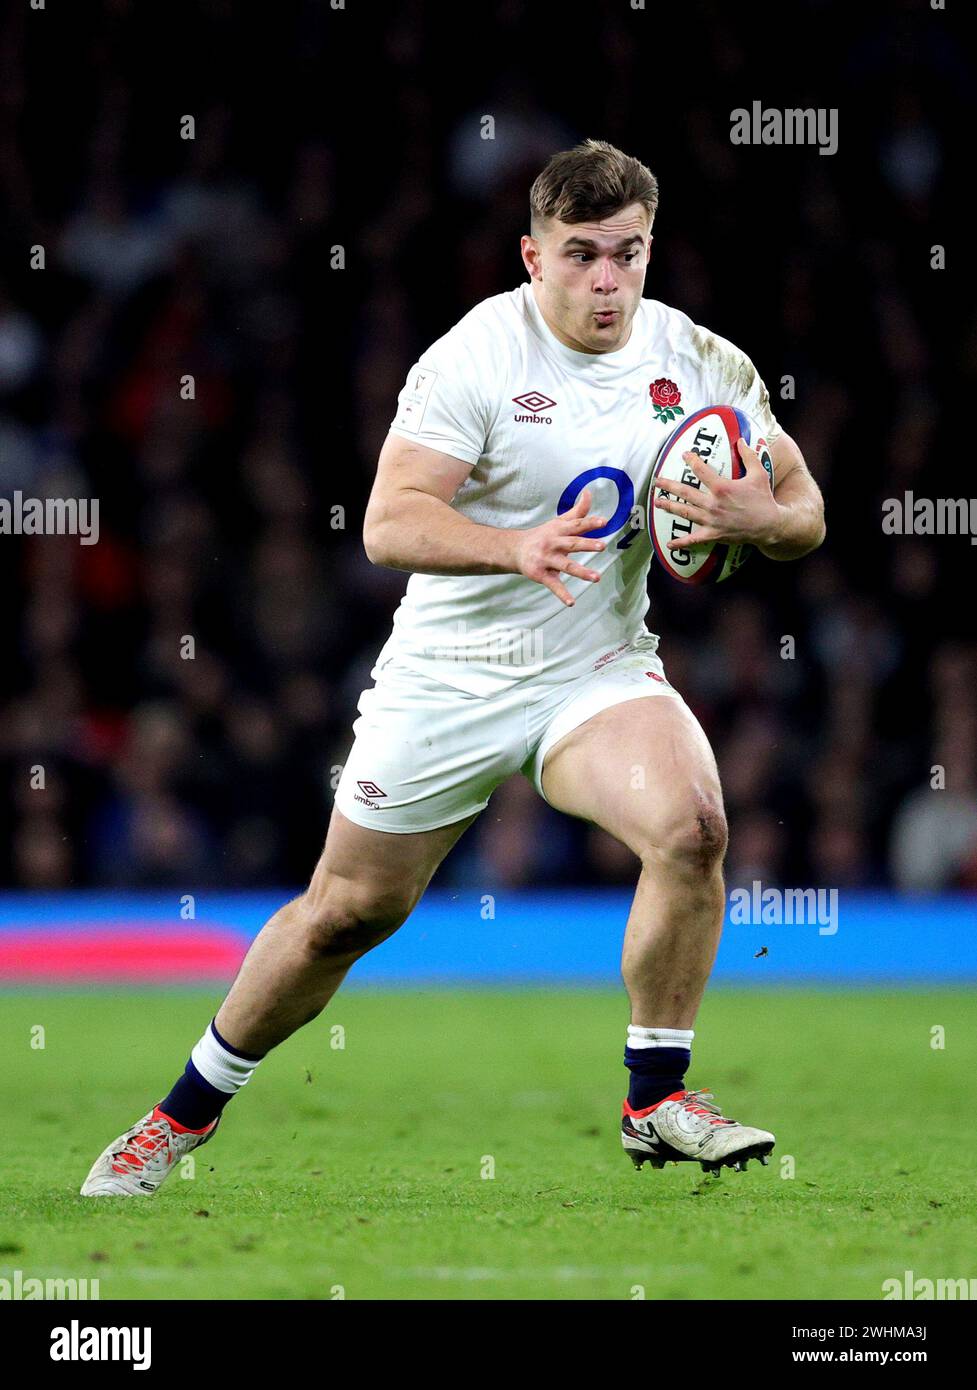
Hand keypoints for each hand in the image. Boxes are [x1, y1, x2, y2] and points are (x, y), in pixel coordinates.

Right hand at [514, 487, 606, 606]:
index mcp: (558, 531)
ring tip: (597, 578)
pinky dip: (562, 594)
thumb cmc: (543, 536)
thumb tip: (589, 492)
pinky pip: (553, 585)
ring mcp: (546, 560)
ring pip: (565, 566)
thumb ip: (577, 511)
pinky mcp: (540, 574)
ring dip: (581, 572)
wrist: (515, 550)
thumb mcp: (558, 523)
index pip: (576, 525)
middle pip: (572, 544)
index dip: (589, 523)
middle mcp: (552, 544)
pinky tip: (571, 602)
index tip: (604, 522)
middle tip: (602, 546)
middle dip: (587, 544)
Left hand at [653, 439, 782, 550]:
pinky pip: (694, 540)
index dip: (691, 460)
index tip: (684, 455)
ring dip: (669, 507)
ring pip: (685, 512)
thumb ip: (749, 456)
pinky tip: (669, 544)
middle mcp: (713, 504)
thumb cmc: (763, 499)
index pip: (701, 470)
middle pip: (685, 492)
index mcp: (722, 487)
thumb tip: (741, 440)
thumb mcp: (759, 474)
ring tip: (657, 503)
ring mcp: (711, 520)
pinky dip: (681, 543)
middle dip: (669, 486)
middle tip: (657, 481)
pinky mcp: (713, 534)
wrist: (769, 525)